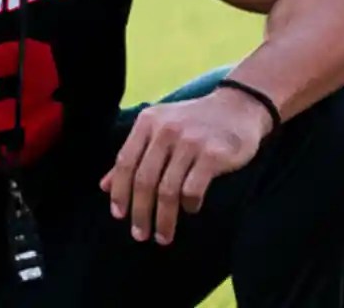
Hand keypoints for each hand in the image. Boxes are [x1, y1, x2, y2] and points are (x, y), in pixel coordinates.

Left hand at [99, 88, 273, 245]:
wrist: (239, 106)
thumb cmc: (193, 122)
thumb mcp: (159, 128)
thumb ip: (133, 155)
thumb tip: (105, 186)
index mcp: (148, 122)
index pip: (125, 162)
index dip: (120, 192)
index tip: (119, 216)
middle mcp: (166, 130)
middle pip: (144, 180)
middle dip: (140, 213)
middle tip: (140, 235)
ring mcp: (190, 141)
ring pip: (167, 190)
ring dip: (164, 219)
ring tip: (163, 236)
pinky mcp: (214, 154)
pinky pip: (193, 189)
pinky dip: (189, 205)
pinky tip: (190, 209)